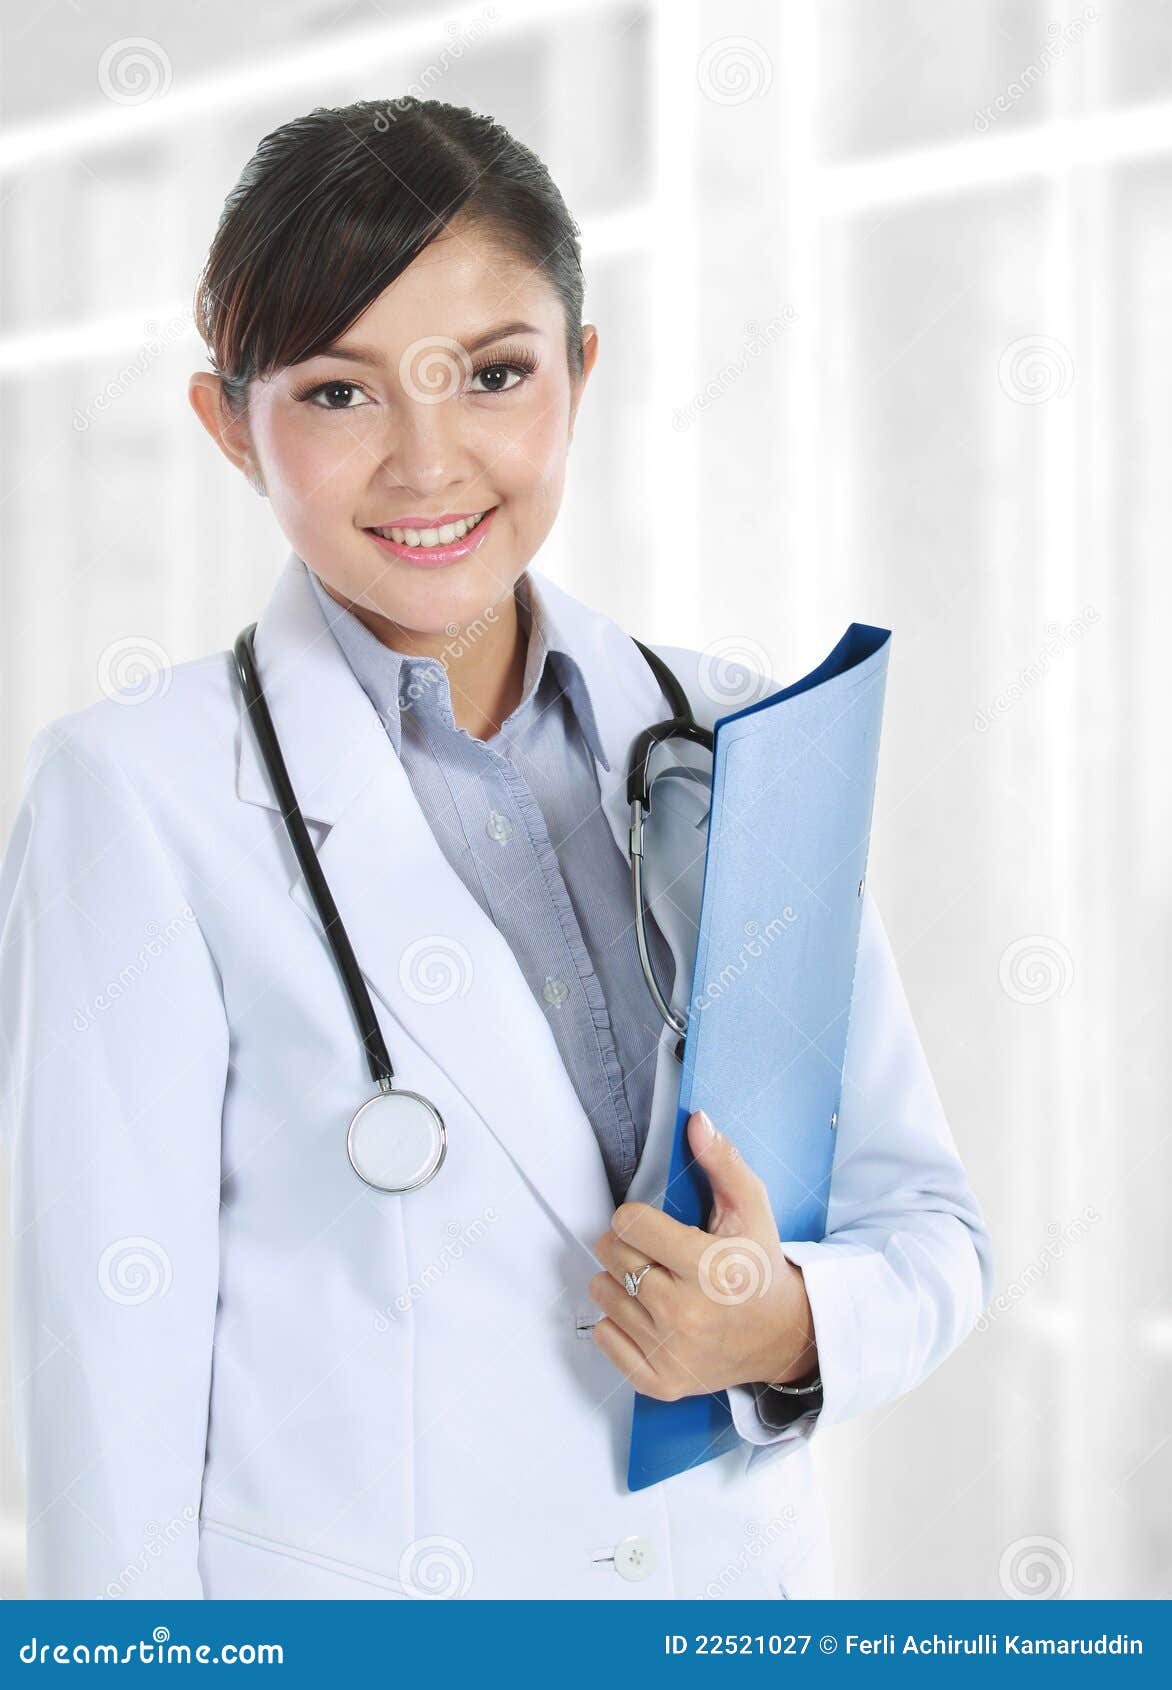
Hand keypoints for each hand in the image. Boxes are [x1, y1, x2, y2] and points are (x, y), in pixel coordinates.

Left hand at [587, 1110, 818, 1401]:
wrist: (781, 1336)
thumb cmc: (759, 1266)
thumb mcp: (752, 1207)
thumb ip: (723, 1161)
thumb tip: (696, 1120)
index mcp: (707, 1267)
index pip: (628, 1224)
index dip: (638, 1218)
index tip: (654, 1225)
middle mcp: (685, 1313)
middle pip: (612, 1256)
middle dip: (627, 1247)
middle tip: (655, 1252)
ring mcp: (670, 1352)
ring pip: (603, 1294)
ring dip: (620, 1282)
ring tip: (654, 1282)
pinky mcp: (659, 1381)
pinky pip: (604, 1337)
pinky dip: (618, 1323)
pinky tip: (648, 1315)